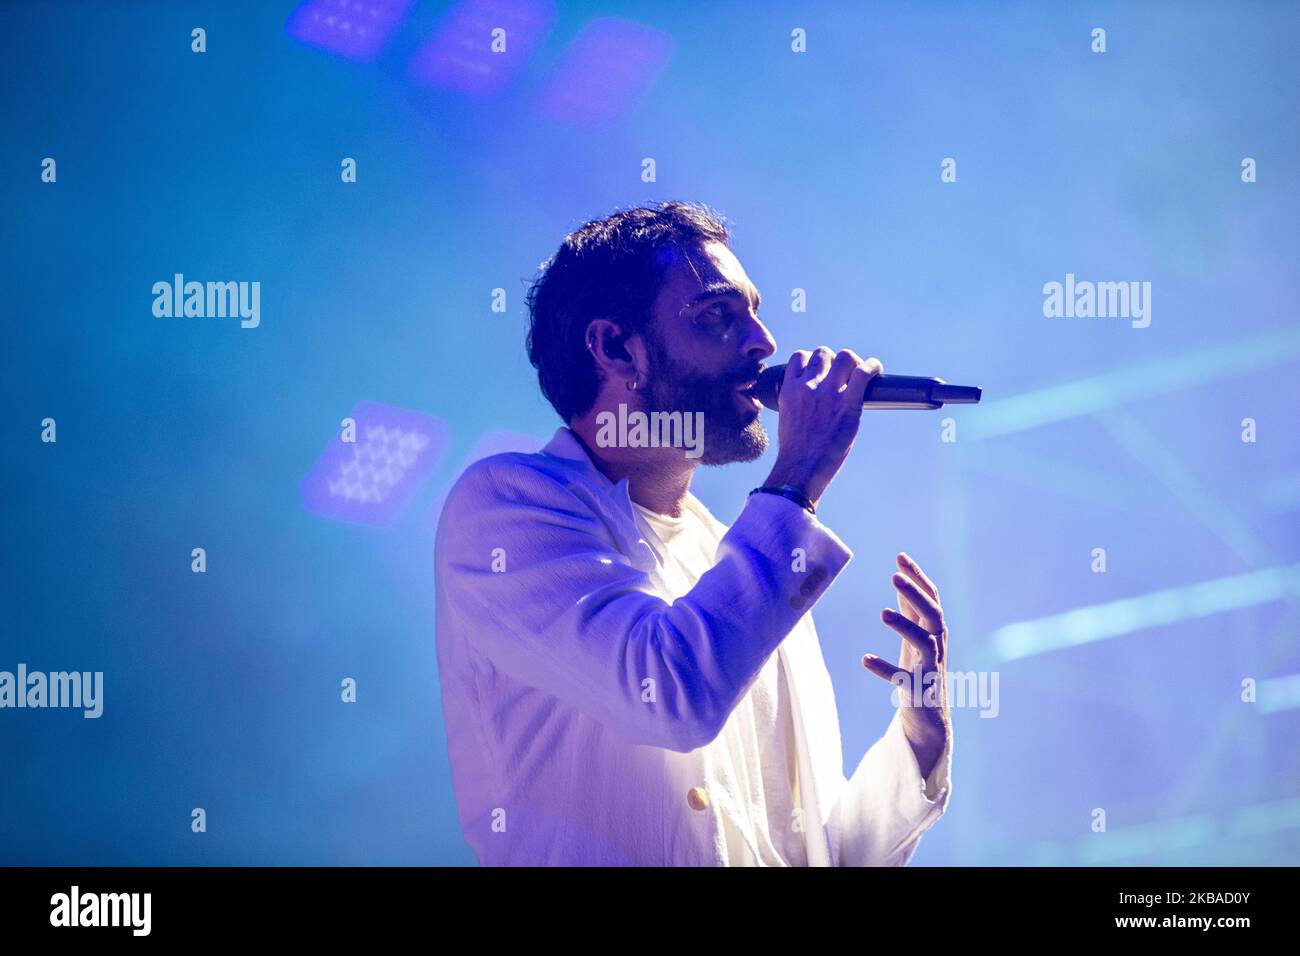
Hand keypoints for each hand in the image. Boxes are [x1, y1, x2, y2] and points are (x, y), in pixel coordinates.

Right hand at [763, 347, 882, 507]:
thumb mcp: (787, 418)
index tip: (822, 370)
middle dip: (834, 360)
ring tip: (858, 374)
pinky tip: (876, 370)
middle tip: (842, 375)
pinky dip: (872, 366)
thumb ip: (796, 402)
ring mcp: (828, 393)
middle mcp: (807, 386)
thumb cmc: (796, 450)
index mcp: (789, 390)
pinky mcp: (847, 404)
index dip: (813, 360)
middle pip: (823, 352)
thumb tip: (810, 400)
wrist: (801, 468)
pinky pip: (863, 373)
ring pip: (844, 357)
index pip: (800, 357)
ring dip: (852, 362)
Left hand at [862, 552, 950, 779]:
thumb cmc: (920, 671)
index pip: (932, 598)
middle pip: (933, 615)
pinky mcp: (917, 691)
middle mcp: (937, 647)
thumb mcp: (915, 638)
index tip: (900, 557)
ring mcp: (929, 669)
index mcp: (935, 632)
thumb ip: (911, 611)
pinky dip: (885, 668)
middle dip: (915, 595)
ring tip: (883, 613)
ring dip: (905, 627)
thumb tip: (901, 580)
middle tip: (893, 577)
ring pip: (925, 643)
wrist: (929, 719)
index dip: (918, 577)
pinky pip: (903, 679)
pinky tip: (865, 659)